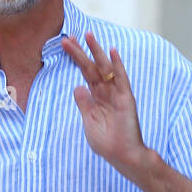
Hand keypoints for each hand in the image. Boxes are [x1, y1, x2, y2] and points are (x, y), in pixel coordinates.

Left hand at [61, 31, 149, 174]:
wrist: (123, 156)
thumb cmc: (107, 142)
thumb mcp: (89, 121)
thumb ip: (84, 104)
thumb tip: (77, 87)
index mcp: (97, 97)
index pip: (85, 73)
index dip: (76, 59)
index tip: (65, 45)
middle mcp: (107, 92)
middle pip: (92, 67)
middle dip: (81, 52)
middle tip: (69, 37)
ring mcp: (117, 94)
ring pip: (106, 68)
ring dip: (97, 51)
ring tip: (88, 35)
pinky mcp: (126, 99)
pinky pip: (121, 79)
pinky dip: (117, 65)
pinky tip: (112, 51)